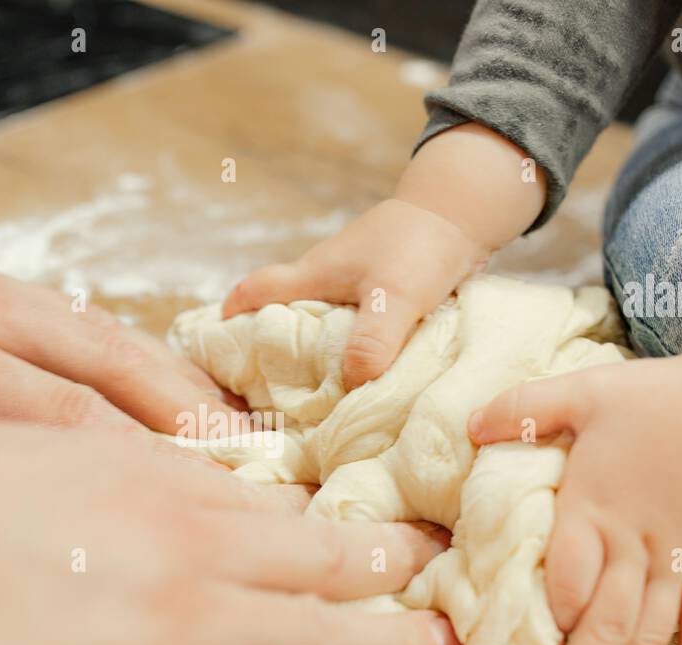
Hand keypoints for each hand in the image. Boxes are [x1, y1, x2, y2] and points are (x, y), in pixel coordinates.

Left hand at [0, 1, 236, 432]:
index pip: (65, 417)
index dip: (141, 465)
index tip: (200, 508)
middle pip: (111, 362)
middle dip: (188, 415)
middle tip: (254, 461)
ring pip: (104, 334)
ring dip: (174, 380)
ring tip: (233, 427)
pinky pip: (77, 321)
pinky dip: (131, 357)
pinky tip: (160, 390)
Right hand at [222, 124, 546, 389]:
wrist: (465, 212)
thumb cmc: (420, 245)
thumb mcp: (394, 296)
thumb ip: (373, 339)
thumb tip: (351, 384)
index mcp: (313, 275)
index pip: (257, 291)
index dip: (232, 316)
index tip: (216, 345)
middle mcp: (326, 279)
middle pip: (284, 313)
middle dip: (272, 346)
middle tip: (272, 391)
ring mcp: (354, 283)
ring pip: (322, 322)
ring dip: (318, 353)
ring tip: (322, 395)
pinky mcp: (382, 290)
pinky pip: (356, 325)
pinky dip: (353, 348)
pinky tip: (368, 376)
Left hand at [468, 315, 681, 644]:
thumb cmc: (660, 398)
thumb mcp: (586, 389)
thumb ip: (525, 407)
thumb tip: (467, 425)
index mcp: (597, 506)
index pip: (571, 572)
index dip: (552, 609)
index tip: (527, 642)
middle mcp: (636, 545)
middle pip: (607, 623)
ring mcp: (677, 561)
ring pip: (650, 635)